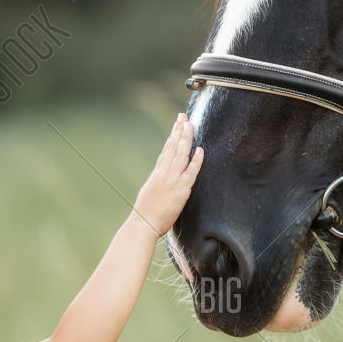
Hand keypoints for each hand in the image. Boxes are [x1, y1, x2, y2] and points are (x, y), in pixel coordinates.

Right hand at [133, 113, 202, 237]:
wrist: (142, 225)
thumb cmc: (145, 214)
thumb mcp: (150, 193)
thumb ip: (158, 183)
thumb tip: (162, 179)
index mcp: (157, 174)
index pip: (166, 150)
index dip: (172, 136)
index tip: (177, 123)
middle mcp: (164, 174)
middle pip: (172, 147)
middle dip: (179, 130)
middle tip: (184, 116)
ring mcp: (172, 181)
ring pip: (180, 155)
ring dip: (186, 139)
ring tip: (190, 125)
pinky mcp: (180, 191)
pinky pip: (190, 173)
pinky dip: (195, 161)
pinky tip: (200, 150)